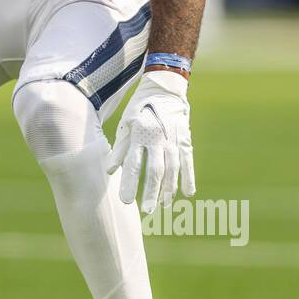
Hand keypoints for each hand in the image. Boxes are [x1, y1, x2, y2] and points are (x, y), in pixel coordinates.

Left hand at [107, 70, 194, 212]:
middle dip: (151, 192)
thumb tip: (110, 170)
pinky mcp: (185, 139)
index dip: (130, 183)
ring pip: (172, 168)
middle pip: (155, 170)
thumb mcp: (126, 123)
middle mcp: (157, 139)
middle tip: (148, 211)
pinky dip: (189, 177)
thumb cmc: (140, 107)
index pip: (133, 164)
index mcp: (139, 134)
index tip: (126, 201)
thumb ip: (120, 148)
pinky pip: (188, 161)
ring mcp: (173, 139)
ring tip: (164, 205)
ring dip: (169, 188)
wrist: (164, 87)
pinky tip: (188, 194)